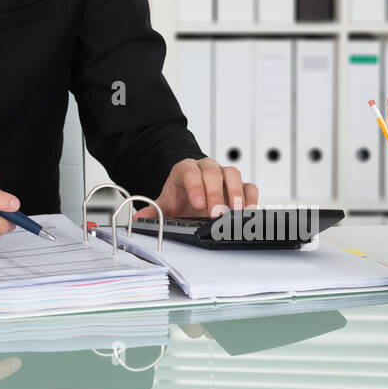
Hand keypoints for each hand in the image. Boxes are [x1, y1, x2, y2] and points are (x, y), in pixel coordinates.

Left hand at [133, 157, 257, 220]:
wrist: (192, 192)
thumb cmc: (181, 196)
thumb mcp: (166, 203)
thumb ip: (153, 210)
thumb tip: (137, 220)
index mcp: (185, 169)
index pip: (190, 172)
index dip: (195, 186)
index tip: (197, 204)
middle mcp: (206, 168)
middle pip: (213, 172)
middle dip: (215, 193)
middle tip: (216, 213)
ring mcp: (224, 175)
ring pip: (232, 174)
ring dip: (235, 193)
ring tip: (236, 211)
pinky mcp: (238, 184)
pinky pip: (248, 185)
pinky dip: (251, 197)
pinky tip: (249, 210)